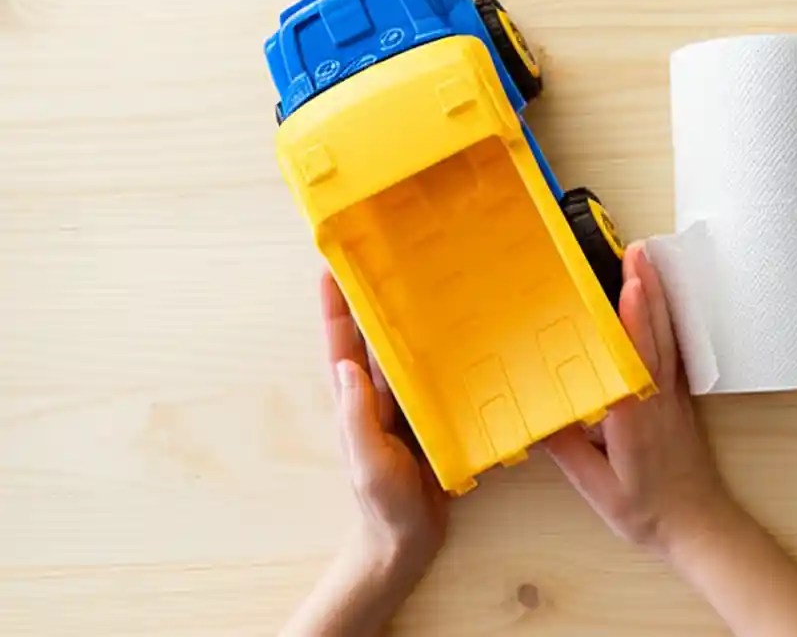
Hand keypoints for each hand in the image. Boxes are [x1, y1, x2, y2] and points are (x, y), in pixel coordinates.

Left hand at [321, 272, 447, 576]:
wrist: (408, 540)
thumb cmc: (382, 504)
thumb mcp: (368, 461)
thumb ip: (358, 416)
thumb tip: (346, 363)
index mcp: (355, 401)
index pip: (341, 342)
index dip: (336, 304)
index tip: (332, 263)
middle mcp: (378, 396)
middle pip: (375, 338)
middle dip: (376, 299)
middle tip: (388, 255)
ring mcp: (405, 406)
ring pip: (407, 354)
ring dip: (413, 321)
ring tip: (428, 282)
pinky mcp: (432, 418)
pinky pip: (437, 380)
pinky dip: (445, 356)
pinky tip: (464, 336)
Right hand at [545, 242, 740, 555]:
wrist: (697, 527)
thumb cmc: (649, 512)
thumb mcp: (598, 491)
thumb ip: (568, 453)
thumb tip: (536, 416)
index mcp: (637, 420)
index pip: (633, 362)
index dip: (632, 323)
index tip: (628, 287)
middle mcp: (658, 399)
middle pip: (653, 336)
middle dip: (645, 289)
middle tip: (634, 249)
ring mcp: (672, 395)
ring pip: (665, 337)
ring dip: (657, 295)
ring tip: (645, 258)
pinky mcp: (677, 397)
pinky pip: (671, 348)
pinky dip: (663, 317)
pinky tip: (656, 296)